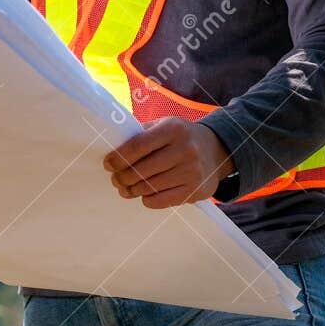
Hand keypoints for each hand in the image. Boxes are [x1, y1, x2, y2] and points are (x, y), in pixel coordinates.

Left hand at [103, 116, 232, 208]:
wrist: (216, 151)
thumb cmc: (181, 137)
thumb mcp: (165, 125)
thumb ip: (141, 134)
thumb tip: (113, 148)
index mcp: (173, 129)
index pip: (137, 146)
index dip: (118, 158)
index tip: (108, 164)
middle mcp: (185, 149)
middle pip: (141, 170)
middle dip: (122, 177)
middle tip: (115, 179)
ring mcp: (191, 171)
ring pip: (149, 187)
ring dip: (132, 190)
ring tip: (125, 188)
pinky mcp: (195, 191)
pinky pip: (161, 200)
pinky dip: (147, 200)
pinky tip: (144, 194)